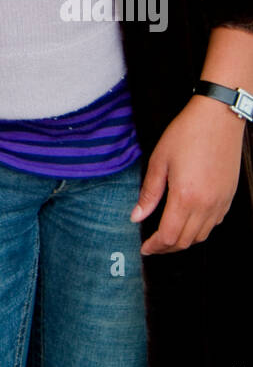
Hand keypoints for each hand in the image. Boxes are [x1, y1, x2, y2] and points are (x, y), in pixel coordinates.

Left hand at [132, 95, 245, 254]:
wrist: (218, 118)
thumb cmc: (187, 133)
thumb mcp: (159, 160)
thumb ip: (149, 193)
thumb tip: (137, 216)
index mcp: (185, 197)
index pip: (169, 236)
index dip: (155, 246)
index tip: (145, 248)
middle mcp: (206, 205)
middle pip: (186, 242)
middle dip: (167, 248)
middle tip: (153, 245)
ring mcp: (220, 203)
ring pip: (201, 236)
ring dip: (183, 241)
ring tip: (167, 235)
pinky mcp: (228, 197)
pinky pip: (214, 224)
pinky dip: (199, 229)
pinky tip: (188, 220)